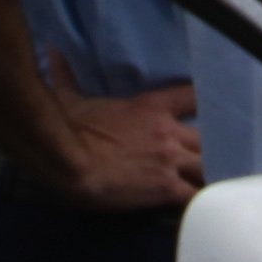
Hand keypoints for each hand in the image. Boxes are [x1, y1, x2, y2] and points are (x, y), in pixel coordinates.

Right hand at [34, 56, 201, 213]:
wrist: (70, 160)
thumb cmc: (71, 127)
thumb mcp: (72, 96)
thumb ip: (67, 75)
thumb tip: (51, 51)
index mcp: (152, 106)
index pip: (192, 96)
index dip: (205, 105)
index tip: (209, 113)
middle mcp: (169, 131)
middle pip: (208, 139)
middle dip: (210, 150)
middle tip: (209, 160)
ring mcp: (171, 160)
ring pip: (208, 168)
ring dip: (209, 178)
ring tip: (211, 189)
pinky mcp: (167, 188)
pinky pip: (196, 197)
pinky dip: (202, 203)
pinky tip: (205, 210)